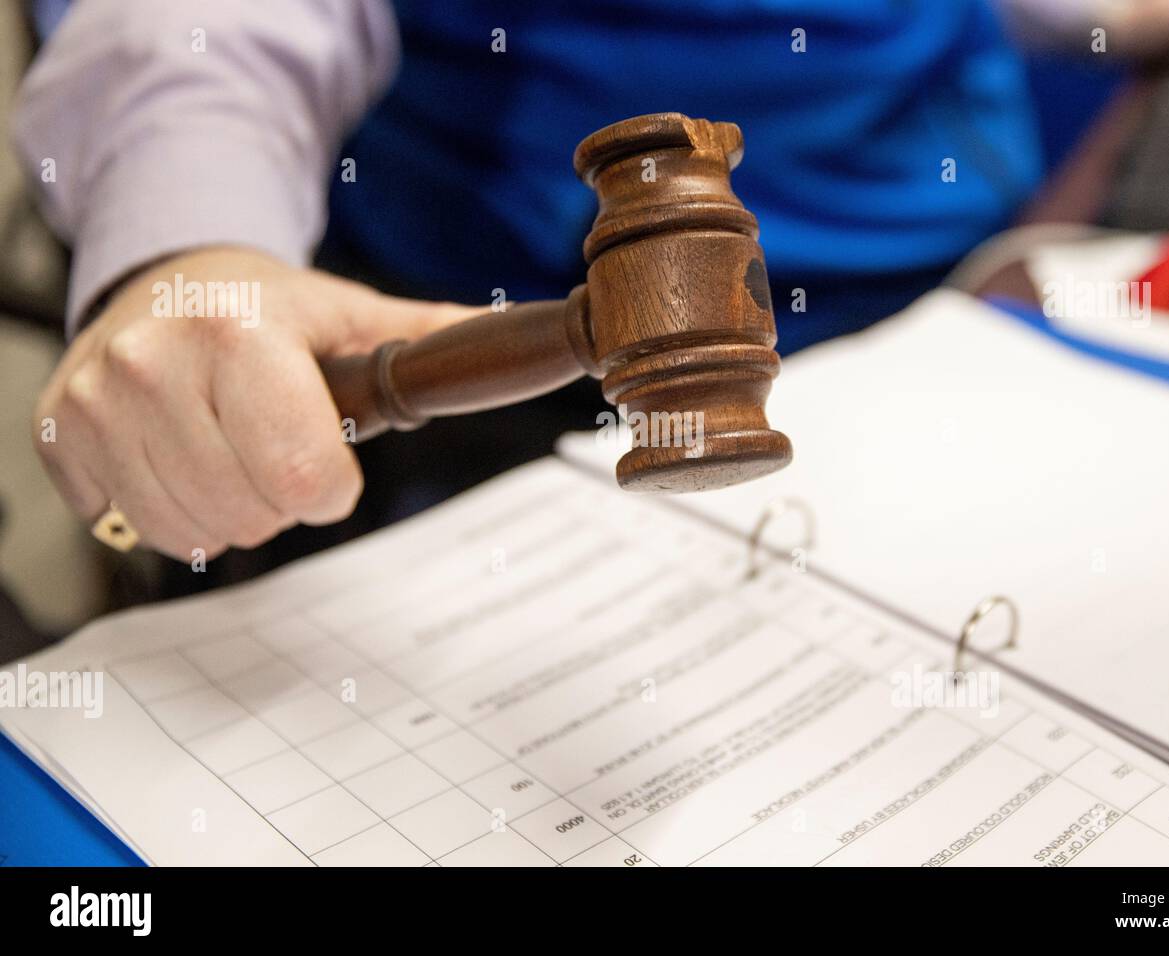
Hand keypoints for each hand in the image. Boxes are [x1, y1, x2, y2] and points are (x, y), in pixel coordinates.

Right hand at [34, 246, 482, 560]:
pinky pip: (135, 528)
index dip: (331, 484)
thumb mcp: (354, 316)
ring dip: (228, 507)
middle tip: (270, 440)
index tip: (330, 459)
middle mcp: (153, 363)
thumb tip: (544, 337)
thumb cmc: (266, 308)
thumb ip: (437, 339)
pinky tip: (179, 453)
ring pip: (193, 531)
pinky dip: (169, 509)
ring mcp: (97, 402)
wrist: (161, 276)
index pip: (302, 476)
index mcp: (238, 334)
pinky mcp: (60, 435)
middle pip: (252, 515)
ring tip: (228, 444)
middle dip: (281, 495)